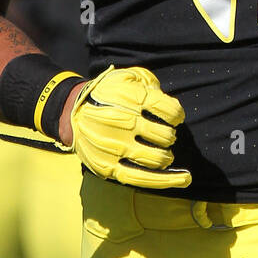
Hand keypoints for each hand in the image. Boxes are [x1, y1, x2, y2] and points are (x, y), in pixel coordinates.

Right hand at [64, 65, 189, 189]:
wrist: (72, 112)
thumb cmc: (107, 94)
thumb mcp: (127, 76)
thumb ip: (150, 85)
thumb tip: (170, 106)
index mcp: (130, 98)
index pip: (169, 110)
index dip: (177, 115)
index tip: (175, 117)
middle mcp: (124, 123)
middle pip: (165, 136)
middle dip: (170, 136)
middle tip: (164, 134)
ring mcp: (116, 147)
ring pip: (157, 158)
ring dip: (167, 156)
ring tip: (165, 153)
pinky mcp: (109, 167)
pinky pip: (142, 178)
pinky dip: (167, 180)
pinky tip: (184, 179)